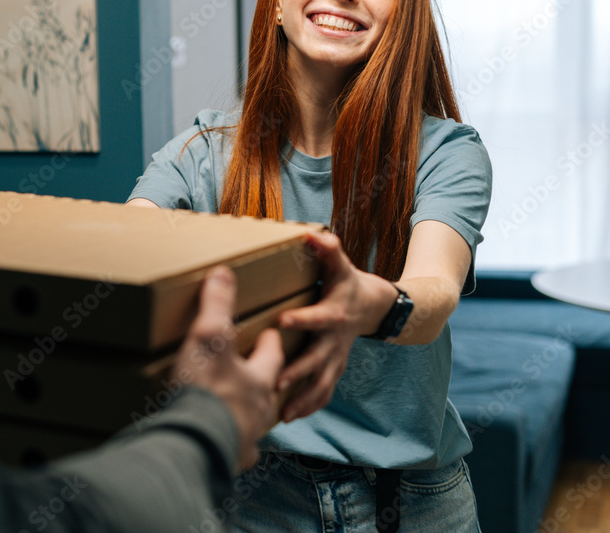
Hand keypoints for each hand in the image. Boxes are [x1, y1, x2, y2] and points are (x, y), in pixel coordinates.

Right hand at [172, 266, 284, 470]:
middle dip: (264, 380)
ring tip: (242, 408)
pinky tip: (233, 448)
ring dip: (251, 413)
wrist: (195, 443)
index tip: (270, 335)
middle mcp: (259, 410)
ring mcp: (247, 437)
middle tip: (257, 372)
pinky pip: (239, 452)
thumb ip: (217, 304)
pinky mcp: (230, 457)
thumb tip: (223, 274)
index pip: (273, 356)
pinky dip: (236, 447)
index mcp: (259, 380)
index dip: (270, 344)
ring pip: (256, 423)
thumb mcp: (208, 336)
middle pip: (268, 391)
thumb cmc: (206, 389)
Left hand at [273, 232, 394, 422]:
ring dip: (303, 399)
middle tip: (275, 382)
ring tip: (283, 414)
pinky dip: (309, 405)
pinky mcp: (335, 369)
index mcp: (334, 313)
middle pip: (318, 359)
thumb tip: (311, 235)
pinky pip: (324, 391)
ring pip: (323, 383)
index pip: (318, 317)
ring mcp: (337, 357)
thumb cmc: (348, 284)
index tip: (281, 320)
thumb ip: (328, 251)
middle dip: (298, 371)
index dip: (302, 319)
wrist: (376, 307)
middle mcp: (336, 340)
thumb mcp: (340, 265)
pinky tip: (288, 417)